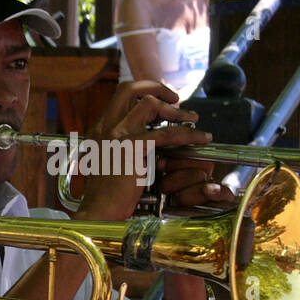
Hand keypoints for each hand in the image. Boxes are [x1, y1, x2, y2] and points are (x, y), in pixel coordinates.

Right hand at [77, 80, 213, 220]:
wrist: (98, 211)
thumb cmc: (105, 194)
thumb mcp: (109, 162)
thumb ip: (121, 146)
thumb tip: (147, 139)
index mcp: (98, 129)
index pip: (120, 97)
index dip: (143, 92)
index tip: (162, 101)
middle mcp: (105, 127)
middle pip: (129, 90)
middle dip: (156, 88)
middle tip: (175, 99)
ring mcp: (116, 135)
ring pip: (149, 105)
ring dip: (175, 111)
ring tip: (193, 119)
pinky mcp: (132, 148)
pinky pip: (167, 133)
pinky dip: (188, 134)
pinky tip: (201, 138)